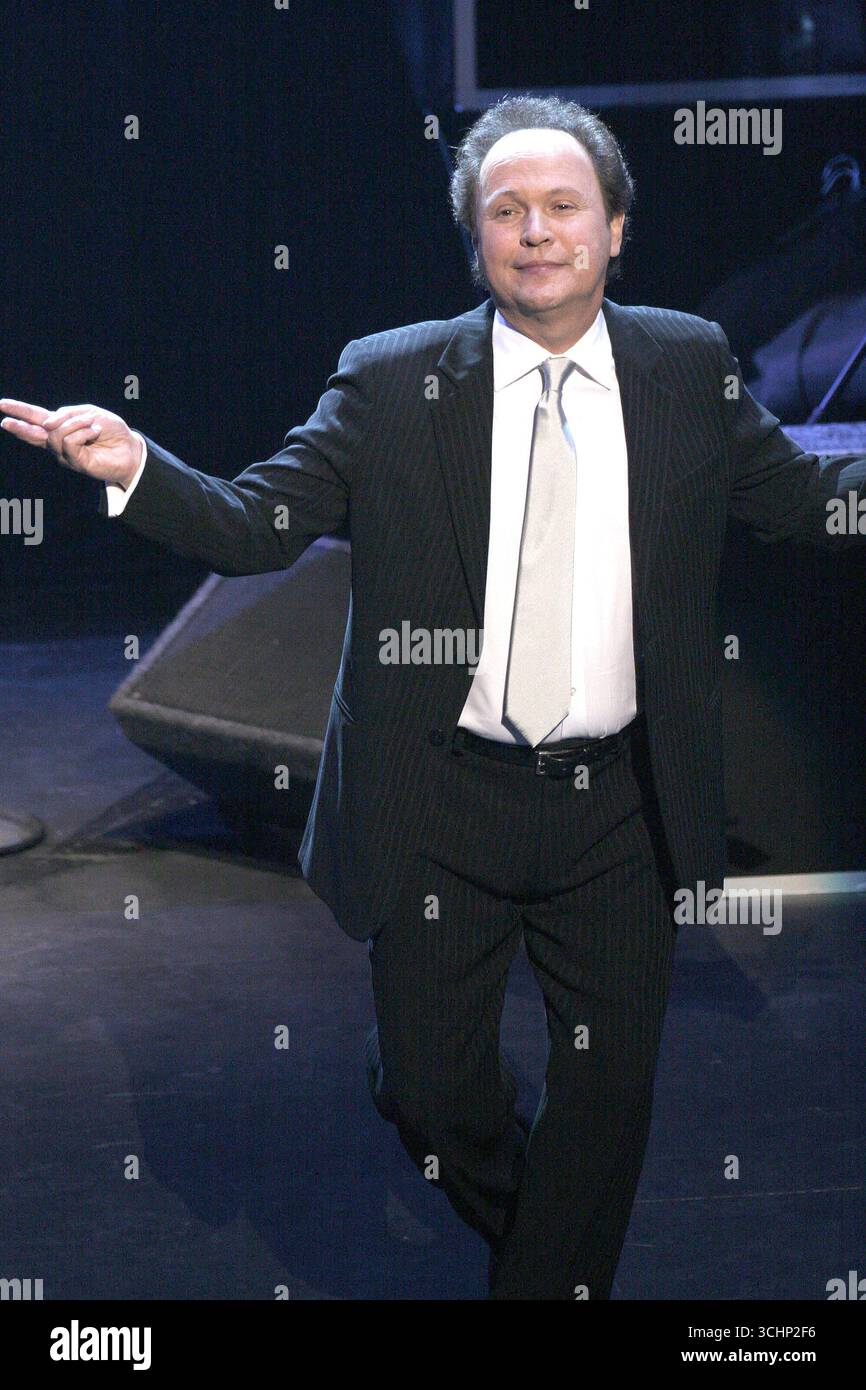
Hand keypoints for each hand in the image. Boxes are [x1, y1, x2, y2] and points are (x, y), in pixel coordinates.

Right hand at [0, 398, 141, 487]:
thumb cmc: (110, 431)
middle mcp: (59, 442)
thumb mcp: (88, 413)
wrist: (129, 448)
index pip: (36, 418)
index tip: (2, 405)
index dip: (19, 411)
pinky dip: (83, 433)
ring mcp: (66, 454)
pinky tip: (95, 434)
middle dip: (19, 426)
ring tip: (93, 427)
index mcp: (61, 426)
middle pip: (33, 433)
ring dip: (77, 424)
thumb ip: (67, 414)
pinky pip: (70, 441)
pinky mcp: (75, 463)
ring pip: (57, 433)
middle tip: (5, 421)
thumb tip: (47, 423)